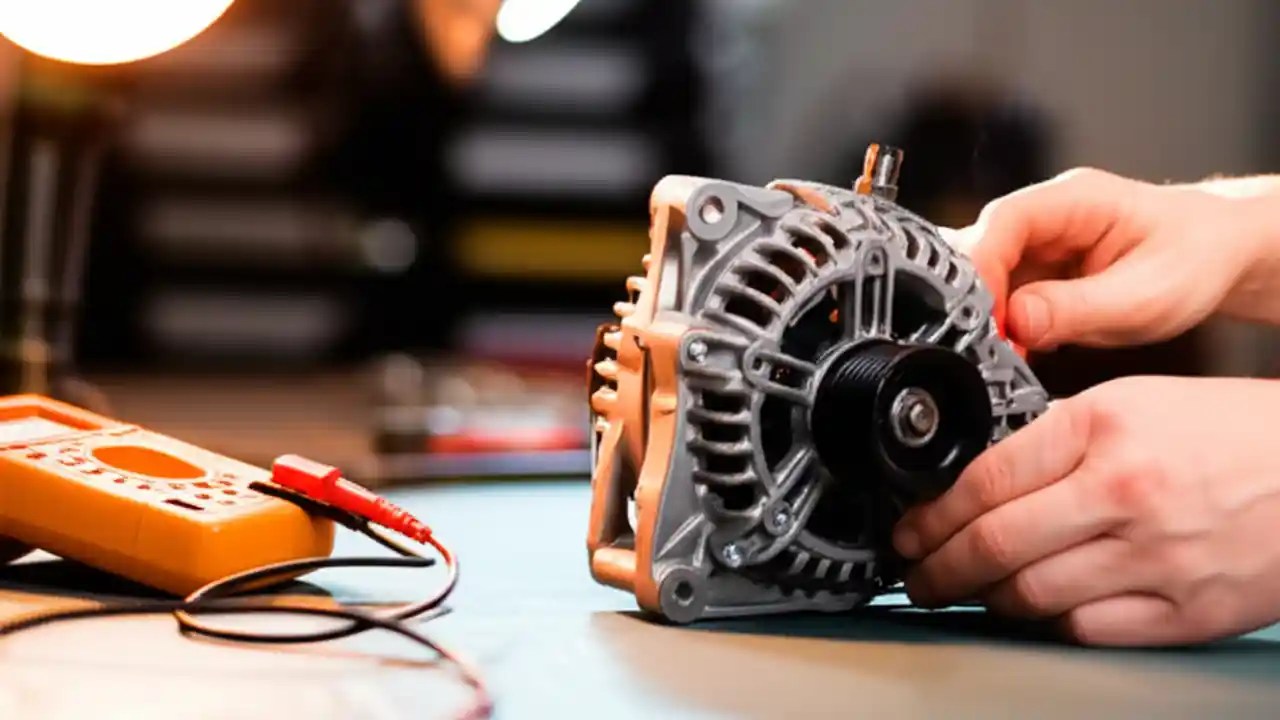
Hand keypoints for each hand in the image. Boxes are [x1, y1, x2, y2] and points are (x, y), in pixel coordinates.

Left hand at [892, 375, 1279, 645]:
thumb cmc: (1233, 433)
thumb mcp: (1136, 404)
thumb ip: (1057, 440)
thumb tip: (981, 482)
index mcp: (1104, 427)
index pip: (985, 481)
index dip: (930, 515)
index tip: (909, 530)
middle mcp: (1126, 491)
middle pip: (995, 544)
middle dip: (937, 568)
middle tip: (916, 574)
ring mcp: (1157, 556)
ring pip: (1032, 594)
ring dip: (984, 598)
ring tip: (968, 592)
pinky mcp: (1187, 610)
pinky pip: (1088, 629)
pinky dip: (1048, 625)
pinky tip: (1034, 612)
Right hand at [950, 168, 1277, 350]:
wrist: (1220, 259)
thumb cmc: (1196, 259)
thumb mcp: (1147, 295)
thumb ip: (1079, 308)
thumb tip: (1017, 321)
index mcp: (1074, 200)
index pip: (1004, 222)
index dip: (981, 267)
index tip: (984, 316)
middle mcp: (1048, 218)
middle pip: (983, 249)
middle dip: (979, 298)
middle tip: (991, 344)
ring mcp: (1040, 247)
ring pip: (988, 279)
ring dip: (991, 319)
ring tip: (1012, 353)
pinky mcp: (1039, 277)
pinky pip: (1005, 301)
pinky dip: (1006, 330)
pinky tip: (1023, 351)